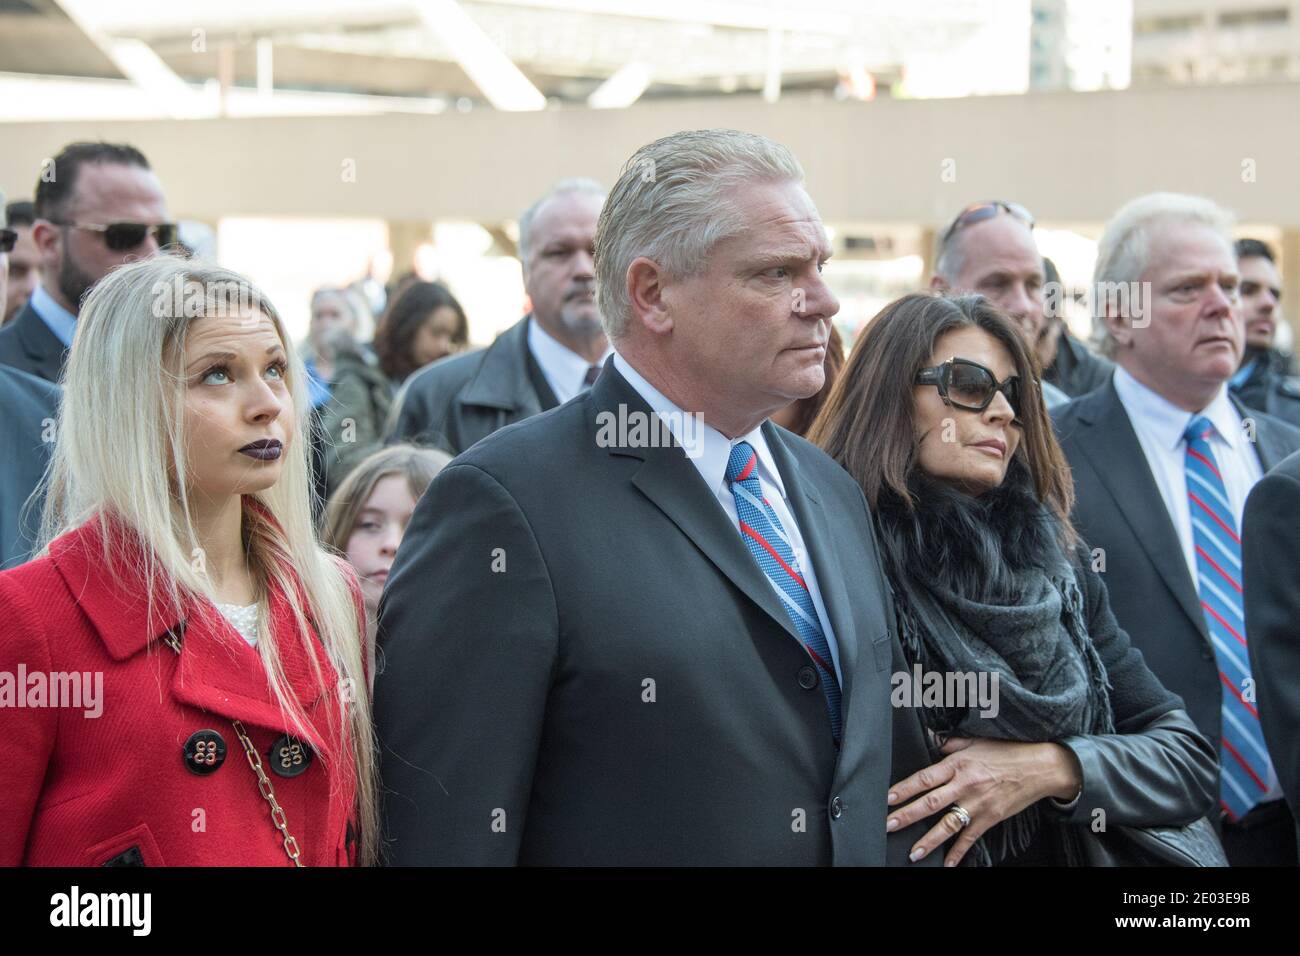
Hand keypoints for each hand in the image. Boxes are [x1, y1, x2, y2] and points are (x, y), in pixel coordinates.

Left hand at [885, 736, 1081, 866]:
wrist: (1040, 766)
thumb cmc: (1007, 751)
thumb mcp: (975, 741)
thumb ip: (949, 743)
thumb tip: (928, 736)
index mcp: (957, 765)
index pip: (924, 778)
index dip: (904, 789)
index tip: (887, 798)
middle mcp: (965, 785)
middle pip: (930, 803)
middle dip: (908, 816)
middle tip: (889, 825)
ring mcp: (978, 804)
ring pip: (948, 825)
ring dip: (929, 840)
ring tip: (913, 852)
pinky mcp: (990, 818)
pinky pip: (970, 838)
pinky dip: (958, 852)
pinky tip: (947, 863)